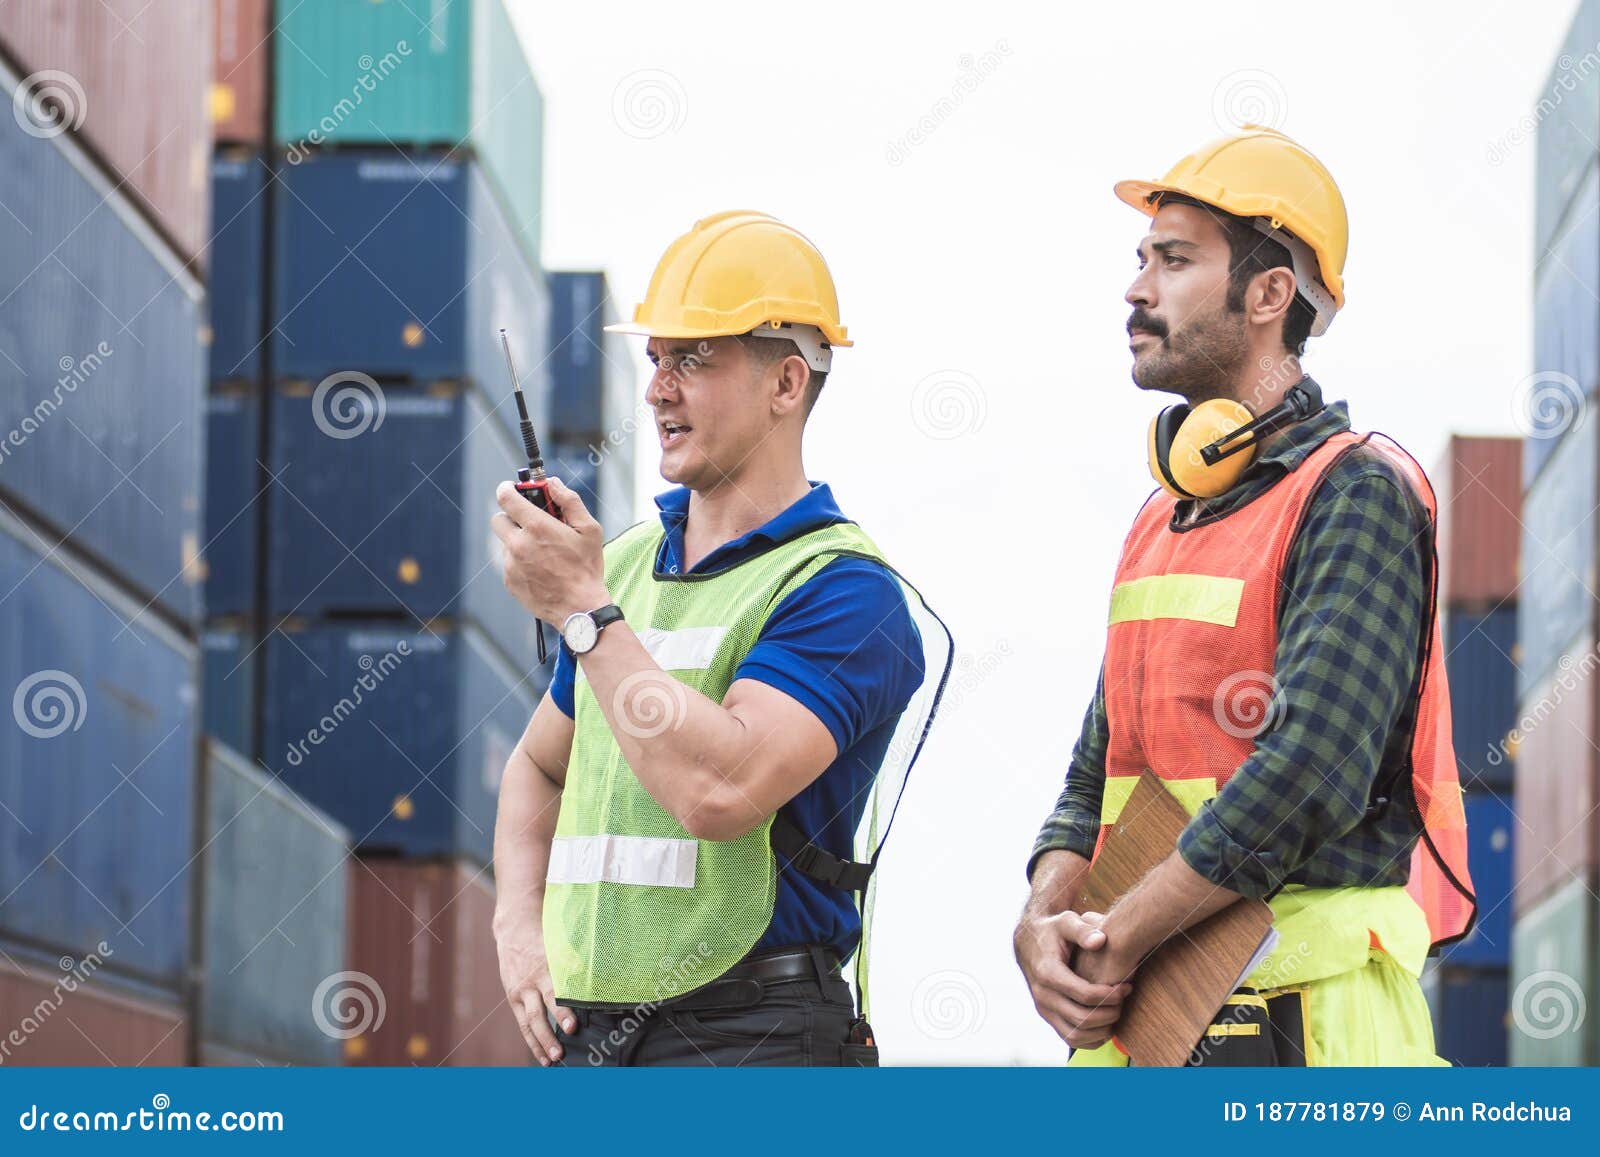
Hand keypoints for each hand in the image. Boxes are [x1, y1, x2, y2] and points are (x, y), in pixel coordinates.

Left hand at [492, 476, 608, 625]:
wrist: (579, 608)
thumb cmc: (587, 568)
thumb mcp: (589, 530)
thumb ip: (570, 501)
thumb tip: (553, 483)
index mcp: (537, 527)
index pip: (506, 497)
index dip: (507, 488)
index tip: (510, 488)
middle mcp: (518, 544)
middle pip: (498, 519)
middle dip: (511, 516)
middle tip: (529, 522)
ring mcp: (511, 564)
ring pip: (505, 543)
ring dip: (518, 541)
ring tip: (543, 552)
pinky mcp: (509, 581)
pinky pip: (509, 563)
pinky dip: (520, 561)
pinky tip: (541, 569)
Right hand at [493, 912, 574, 1065]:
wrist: (514, 929)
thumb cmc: (546, 938)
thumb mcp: (561, 945)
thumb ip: (577, 963)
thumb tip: (599, 980)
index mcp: (546, 967)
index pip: (554, 993)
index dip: (563, 1011)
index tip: (573, 1026)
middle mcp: (531, 982)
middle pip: (538, 1013)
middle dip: (549, 1034)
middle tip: (561, 1052)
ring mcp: (520, 991)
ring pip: (528, 1022)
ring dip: (540, 1043)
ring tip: (552, 1061)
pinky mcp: (512, 998)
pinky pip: (522, 1023)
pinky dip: (532, 1041)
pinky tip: (541, 1055)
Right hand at [1013, 909, 1132, 1049]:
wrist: (1029, 941)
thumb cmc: (1053, 930)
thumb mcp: (1067, 921)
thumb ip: (1083, 929)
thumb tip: (1100, 940)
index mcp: (1047, 973)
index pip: (1084, 995)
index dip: (1110, 994)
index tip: (1126, 986)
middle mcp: (1042, 995)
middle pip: (1082, 1018)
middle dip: (1110, 1012)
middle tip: (1124, 998)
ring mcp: (1043, 1009)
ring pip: (1076, 1035)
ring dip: (1102, 1029)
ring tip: (1117, 1010)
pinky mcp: (1048, 1017)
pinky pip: (1071, 1039)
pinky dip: (1092, 1039)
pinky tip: (1106, 1023)